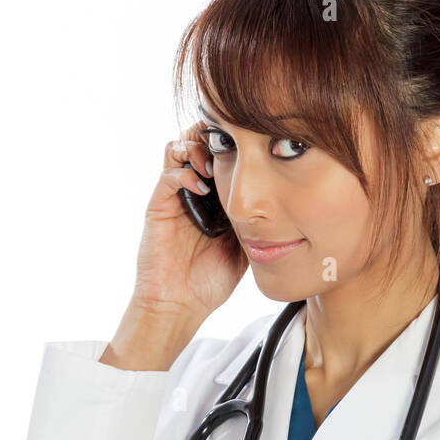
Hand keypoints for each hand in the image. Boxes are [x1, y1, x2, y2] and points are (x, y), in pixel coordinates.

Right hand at [130, 124, 247, 323]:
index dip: (233, 143)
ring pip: (178, 147)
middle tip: (230, 145)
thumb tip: (280, 200)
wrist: (181, 304)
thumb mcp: (245, 246)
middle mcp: (193, 190)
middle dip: (212, 134)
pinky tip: (201, 187)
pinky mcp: (159, 206)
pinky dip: (184, 172)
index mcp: (214, 197)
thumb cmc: (211, 281)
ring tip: (212, 164)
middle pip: (196, 139)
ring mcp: (175, 196)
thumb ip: (256, 221)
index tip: (252, 144)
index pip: (220, 153)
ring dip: (195, 146)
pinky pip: (168, 174)